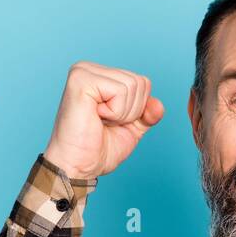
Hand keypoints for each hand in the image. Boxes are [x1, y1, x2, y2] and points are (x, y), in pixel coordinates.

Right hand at [44, 61, 164, 178]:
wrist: (77, 167)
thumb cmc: (97, 150)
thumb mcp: (131, 129)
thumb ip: (146, 114)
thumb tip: (158, 104)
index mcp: (99, 76)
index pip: (142, 83)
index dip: (137, 110)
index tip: (111, 121)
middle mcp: (89, 68)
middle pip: (140, 82)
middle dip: (130, 112)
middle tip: (104, 123)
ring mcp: (83, 71)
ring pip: (132, 85)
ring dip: (121, 113)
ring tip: (99, 120)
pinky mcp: (80, 80)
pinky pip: (120, 91)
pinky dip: (114, 112)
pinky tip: (95, 117)